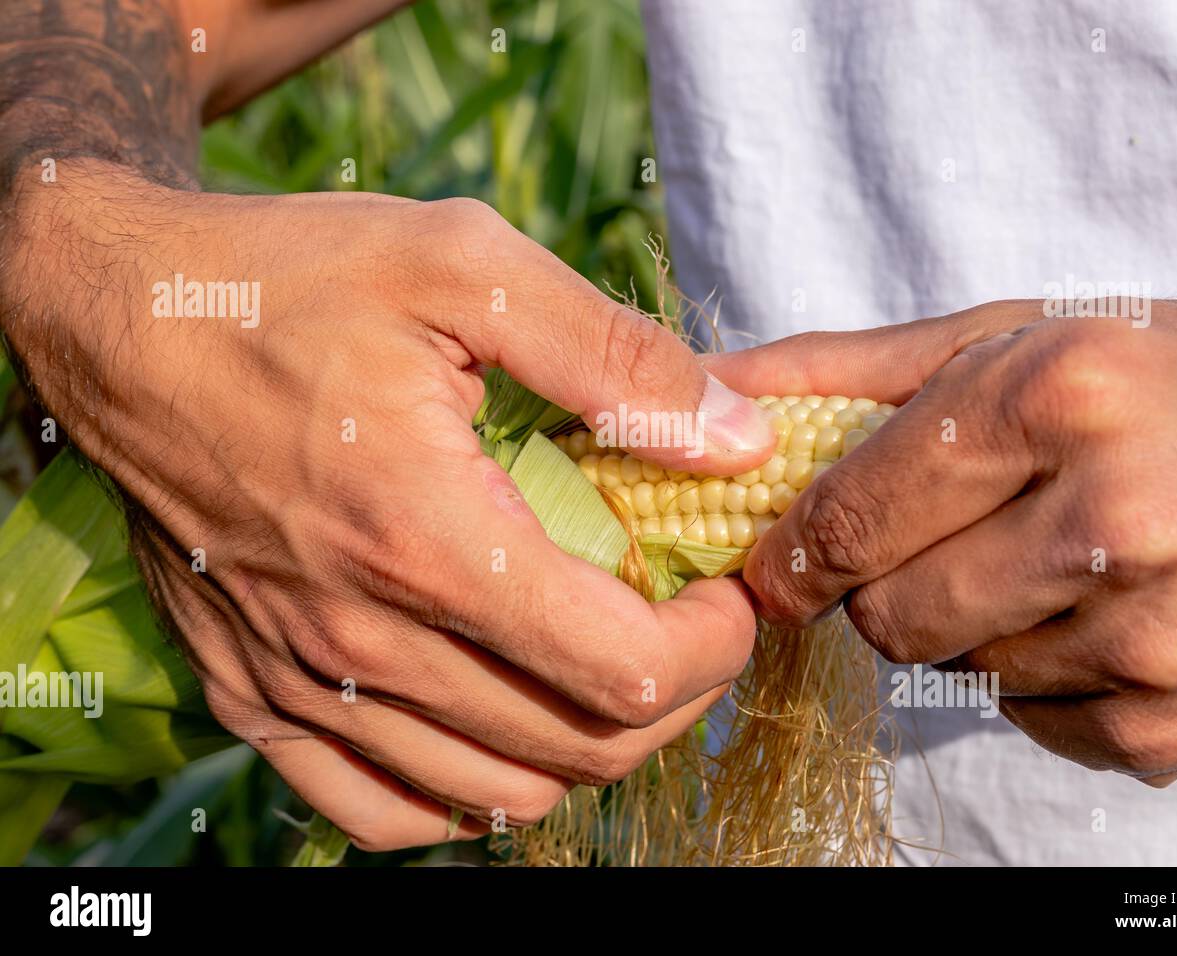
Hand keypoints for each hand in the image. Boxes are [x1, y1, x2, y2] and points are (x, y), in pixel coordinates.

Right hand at [1, 162, 773, 848]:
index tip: (728, 592)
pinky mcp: (250, 692)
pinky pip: (381, 811)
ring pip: (494, 794)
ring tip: (599, 659)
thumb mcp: (463, 268)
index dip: (711, 645)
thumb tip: (735, 437)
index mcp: (427, 537)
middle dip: (671, 697)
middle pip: (574, 749)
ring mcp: (299, 681)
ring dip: (581, 744)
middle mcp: (360, 638)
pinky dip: (464, 790)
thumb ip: (614, 357)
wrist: (122, 316)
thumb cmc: (287, 281)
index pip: (621, 671)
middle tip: (686, 623)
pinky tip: (493, 720)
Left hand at [706, 299, 1176, 784]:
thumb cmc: (1168, 374)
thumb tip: (712, 396)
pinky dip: (1042, 677)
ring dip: (972, 626)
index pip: (854, 519)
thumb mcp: (1014, 336)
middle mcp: (1123, 521)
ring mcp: (1163, 637)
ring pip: (958, 675)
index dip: (794, 550)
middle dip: (887, 583)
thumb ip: (848, 372)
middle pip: (891, 618)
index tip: (780, 557)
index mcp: (1066, 396)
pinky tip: (1102, 610)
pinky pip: (1034, 724)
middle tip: (943, 536)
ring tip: (1047, 556)